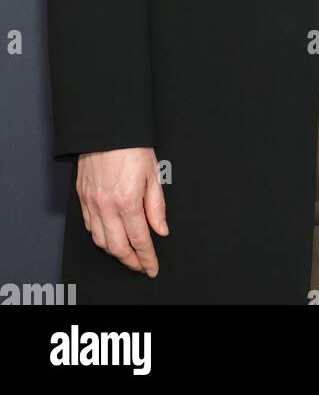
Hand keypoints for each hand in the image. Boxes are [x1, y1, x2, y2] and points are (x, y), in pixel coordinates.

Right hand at [76, 147, 167, 276]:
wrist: (106, 128)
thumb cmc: (132, 146)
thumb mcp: (153, 173)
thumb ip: (156, 205)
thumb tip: (161, 230)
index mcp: (127, 200)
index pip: (140, 239)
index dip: (147, 258)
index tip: (152, 268)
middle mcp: (107, 206)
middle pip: (117, 247)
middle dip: (130, 261)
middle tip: (140, 266)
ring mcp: (91, 202)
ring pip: (100, 240)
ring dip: (114, 251)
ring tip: (127, 253)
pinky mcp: (81, 197)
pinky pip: (89, 226)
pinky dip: (100, 236)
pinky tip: (110, 235)